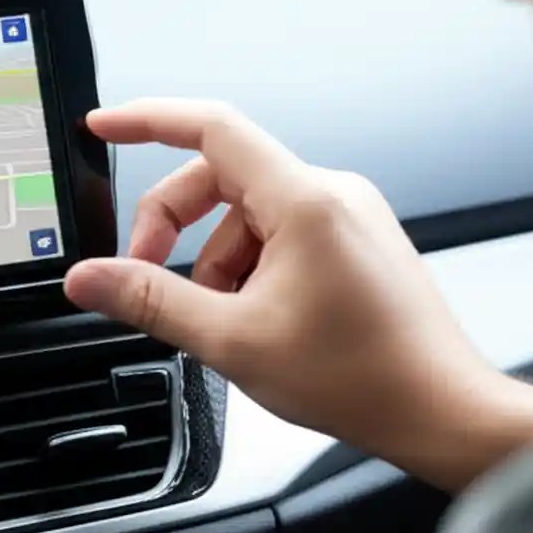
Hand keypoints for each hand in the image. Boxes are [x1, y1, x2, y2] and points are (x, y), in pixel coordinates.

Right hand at [65, 99, 532, 489]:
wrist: (441, 412)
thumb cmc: (364, 377)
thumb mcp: (233, 341)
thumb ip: (152, 302)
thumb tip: (92, 278)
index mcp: (305, 201)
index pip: (212, 128)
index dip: (148, 120)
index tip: (103, 126)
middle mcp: (331, 194)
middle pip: (219, 178)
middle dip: (172, 227)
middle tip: (147, 280)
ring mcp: (346, 217)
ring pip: (246, 216)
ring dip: (214, 262)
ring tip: (223, 323)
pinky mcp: (353, 242)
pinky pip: (278, 235)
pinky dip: (248, 270)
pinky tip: (254, 320)